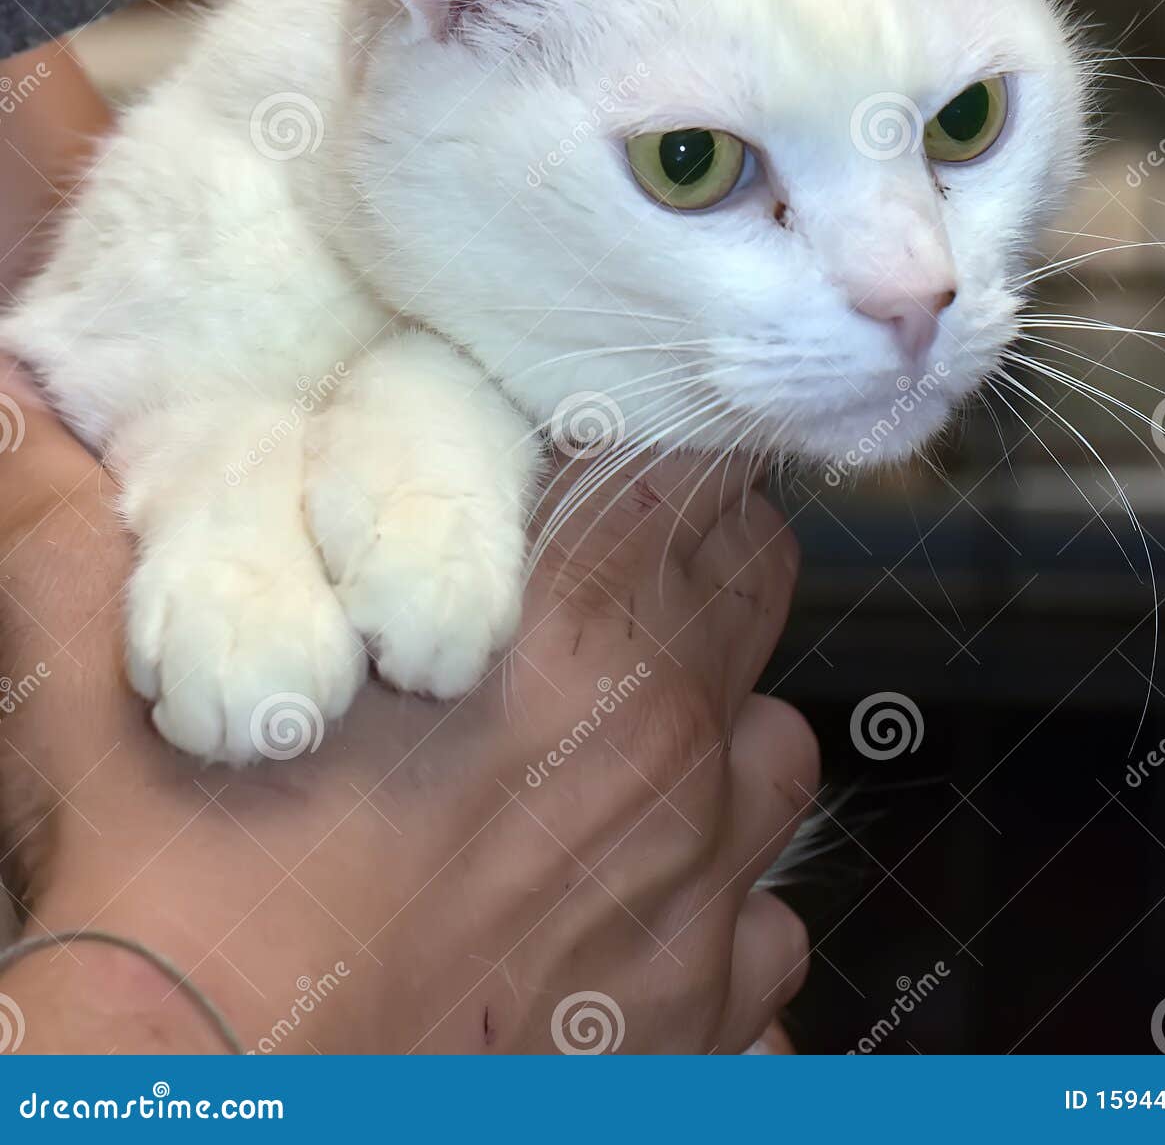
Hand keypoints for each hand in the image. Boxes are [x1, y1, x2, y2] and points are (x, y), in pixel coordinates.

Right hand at [0, 359, 815, 1053]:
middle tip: (609, 597)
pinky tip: (619, 921)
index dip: (662, 458)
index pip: (699, 482)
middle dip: (696, 576)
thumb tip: (20, 406)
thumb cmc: (178, 942)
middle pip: (755, 593)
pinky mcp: (702, 1030)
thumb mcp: (108, 704)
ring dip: (717, 743)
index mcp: (566, 650)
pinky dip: (717, 914)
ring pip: (777, 758)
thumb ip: (77, 532)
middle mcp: (664, 766)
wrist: (213, 1138)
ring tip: (616, 763)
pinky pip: (766, 933)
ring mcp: (700, 907)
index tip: (612, 468)